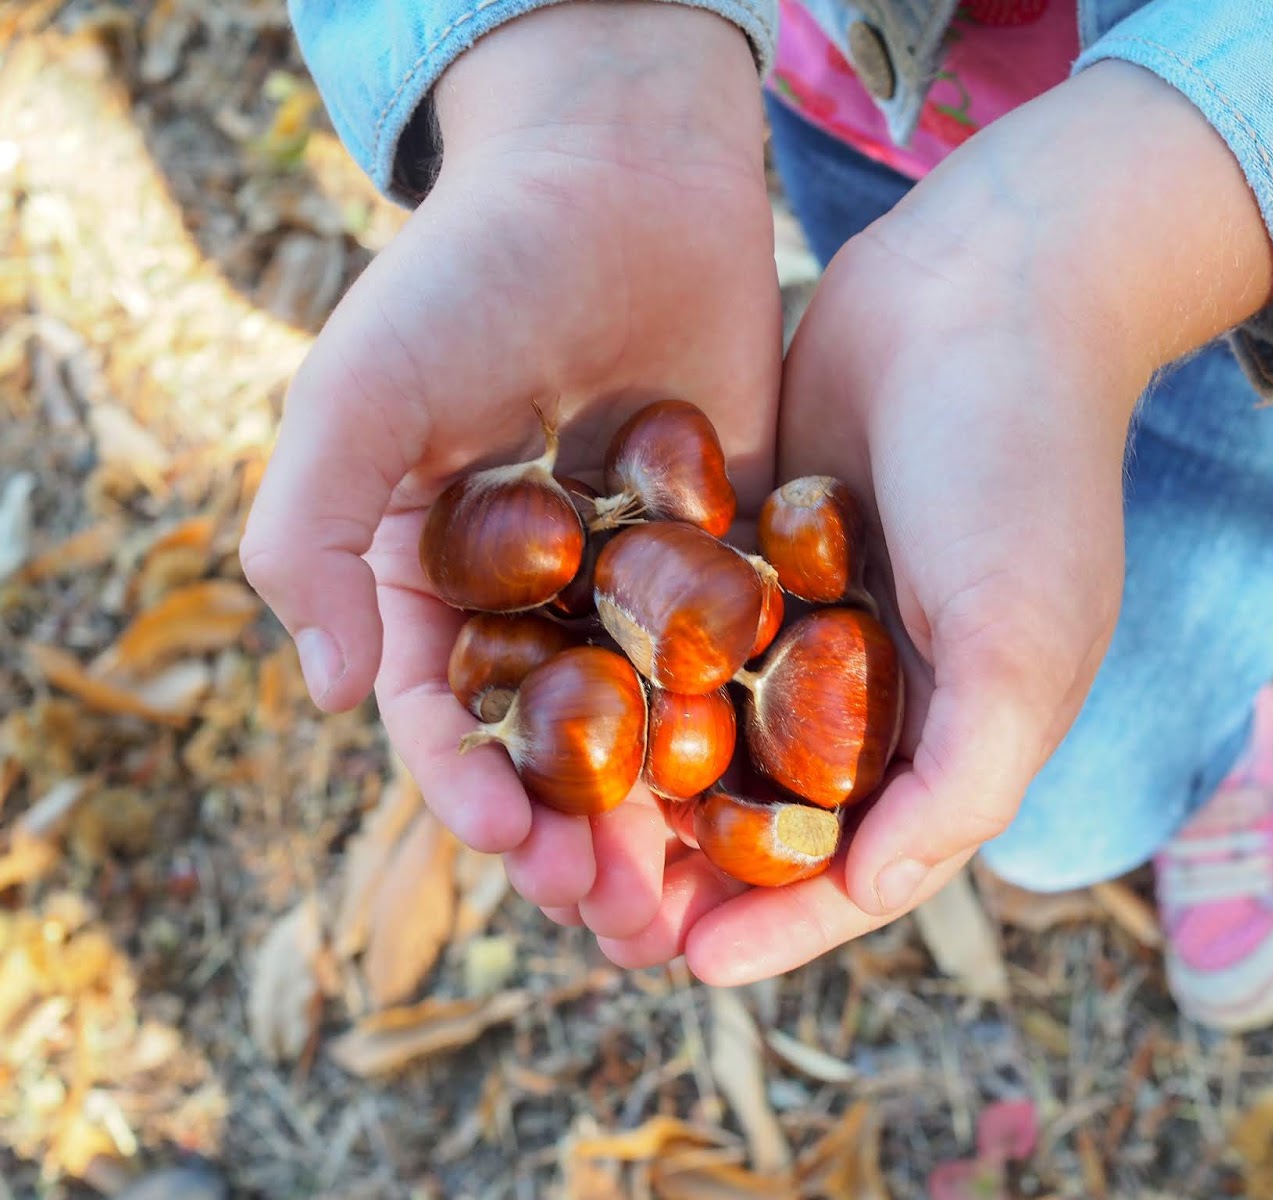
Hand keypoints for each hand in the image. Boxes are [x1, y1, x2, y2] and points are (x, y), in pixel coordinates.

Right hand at [241, 5, 780, 940]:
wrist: (619, 169)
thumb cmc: (473, 271)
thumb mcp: (358, 394)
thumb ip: (314, 535)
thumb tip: (333, 698)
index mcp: (433, 571)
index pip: (444, 710)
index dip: (470, 785)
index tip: (514, 842)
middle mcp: (534, 590)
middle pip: (554, 743)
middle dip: (580, 839)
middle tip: (621, 920)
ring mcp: (633, 574)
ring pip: (650, 723)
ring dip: (666, 820)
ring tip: (696, 903)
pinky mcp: (725, 544)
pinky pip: (736, 652)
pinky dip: (750, 727)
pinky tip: (780, 794)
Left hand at [598, 62, 1272, 981]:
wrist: (989, 284)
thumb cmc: (1025, 466)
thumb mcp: (1021, 642)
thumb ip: (961, 781)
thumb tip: (871, 889)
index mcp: (952, 727)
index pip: (859, 859)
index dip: (780, 920)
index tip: (687, 961)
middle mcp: (879, 685)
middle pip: (771, 810)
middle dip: (688, 865)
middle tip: (594, 906)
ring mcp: (811, 612)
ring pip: (713, 727)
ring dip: (644, 782)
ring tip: (554, 825)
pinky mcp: (752, 543)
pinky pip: (681, 629)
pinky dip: (631, 669)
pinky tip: (550, 697)